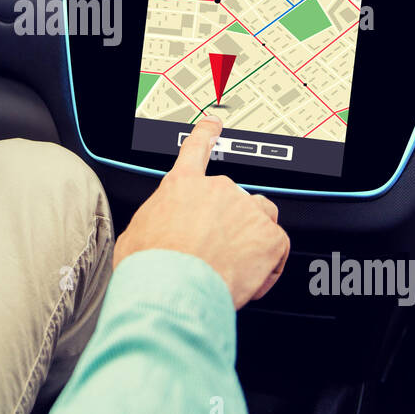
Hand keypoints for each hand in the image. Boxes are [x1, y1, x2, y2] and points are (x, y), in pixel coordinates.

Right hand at [114, 117, 289, 308]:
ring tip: (235, 264)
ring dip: (252, 237)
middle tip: (214, 252)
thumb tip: (152, 234)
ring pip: (261, 217)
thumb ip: (153, 223)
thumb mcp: (136, 235)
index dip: (207, 134)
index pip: (196, 149)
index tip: (214, 124)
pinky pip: (278, 248)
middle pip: (234, 198)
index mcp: (182, 186)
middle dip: (228, 223)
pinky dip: (268, 266)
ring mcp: (247, 211)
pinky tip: (248, 278)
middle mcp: (218, 190)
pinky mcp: (269, 236)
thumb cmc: (150, 267)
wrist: (171, 288)